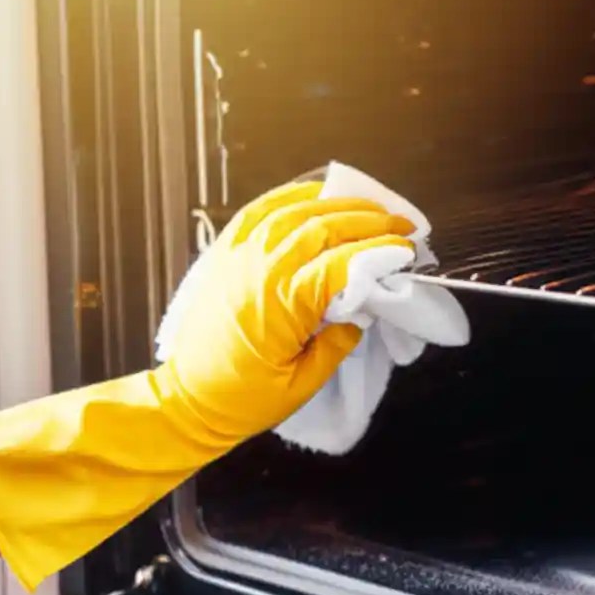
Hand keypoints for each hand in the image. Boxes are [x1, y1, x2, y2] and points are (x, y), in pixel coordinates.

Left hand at [158, 180, 414, 445]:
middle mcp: (260, 268)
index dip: (380, 253)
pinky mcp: (226, 252)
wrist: (188, 398)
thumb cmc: (243, 399)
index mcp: (282, 302)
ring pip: (297, 210)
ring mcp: (240, 255)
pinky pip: (261, 210)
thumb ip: (338, 344)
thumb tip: (362, 310)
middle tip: (403, 224)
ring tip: (371, 208)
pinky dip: (292, 197)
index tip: (406, 252)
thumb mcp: (303, 385)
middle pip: (325, 226)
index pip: (343, 262)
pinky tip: (316, 195)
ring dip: (339, 203)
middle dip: (370, 221)